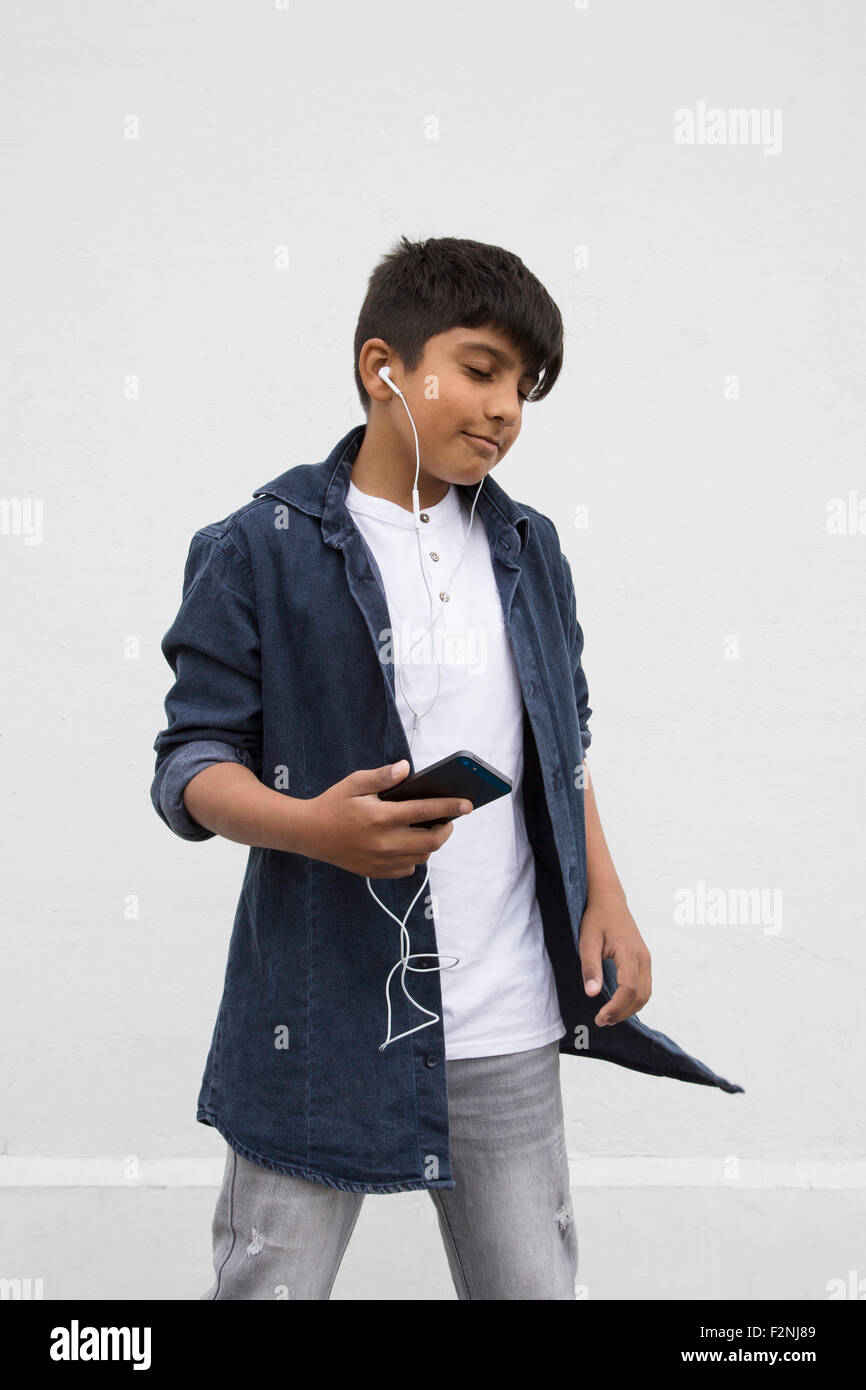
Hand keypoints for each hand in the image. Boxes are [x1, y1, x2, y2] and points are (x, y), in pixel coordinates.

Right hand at [301, 760, 472, 878]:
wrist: (309, 834)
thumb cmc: (333, 804)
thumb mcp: (355, 783)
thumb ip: (382, 776)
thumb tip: (406, 768)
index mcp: (381, 817)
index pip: (426, 811)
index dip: (450, 807)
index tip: (468, 803)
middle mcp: (385, 842)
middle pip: (432, 841)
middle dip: (447, 829)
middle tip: (448, 819)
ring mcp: (381, 861)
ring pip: (422, 856)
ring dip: (431, 843)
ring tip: (428, 828)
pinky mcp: (376, 872)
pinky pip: (408, 868)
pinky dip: (414, 857)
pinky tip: (407, 843)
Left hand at [578, 891, 651, 1026]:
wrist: (609, 900)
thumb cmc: (597, 918)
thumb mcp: (587, 942)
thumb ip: (591, 968)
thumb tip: (592, 994)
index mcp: (629, 953)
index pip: (629, 989)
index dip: (616, 1007)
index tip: (600, 1017)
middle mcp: (643, 958)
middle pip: (640, 995)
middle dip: (622, 1012)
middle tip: (602, 1021)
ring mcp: (646, 959)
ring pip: (645, 993)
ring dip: (629, 1009)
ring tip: (609, 1016)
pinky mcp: (643, 960)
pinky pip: (644, 986)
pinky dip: (634, 1000)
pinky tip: (618, 1004)